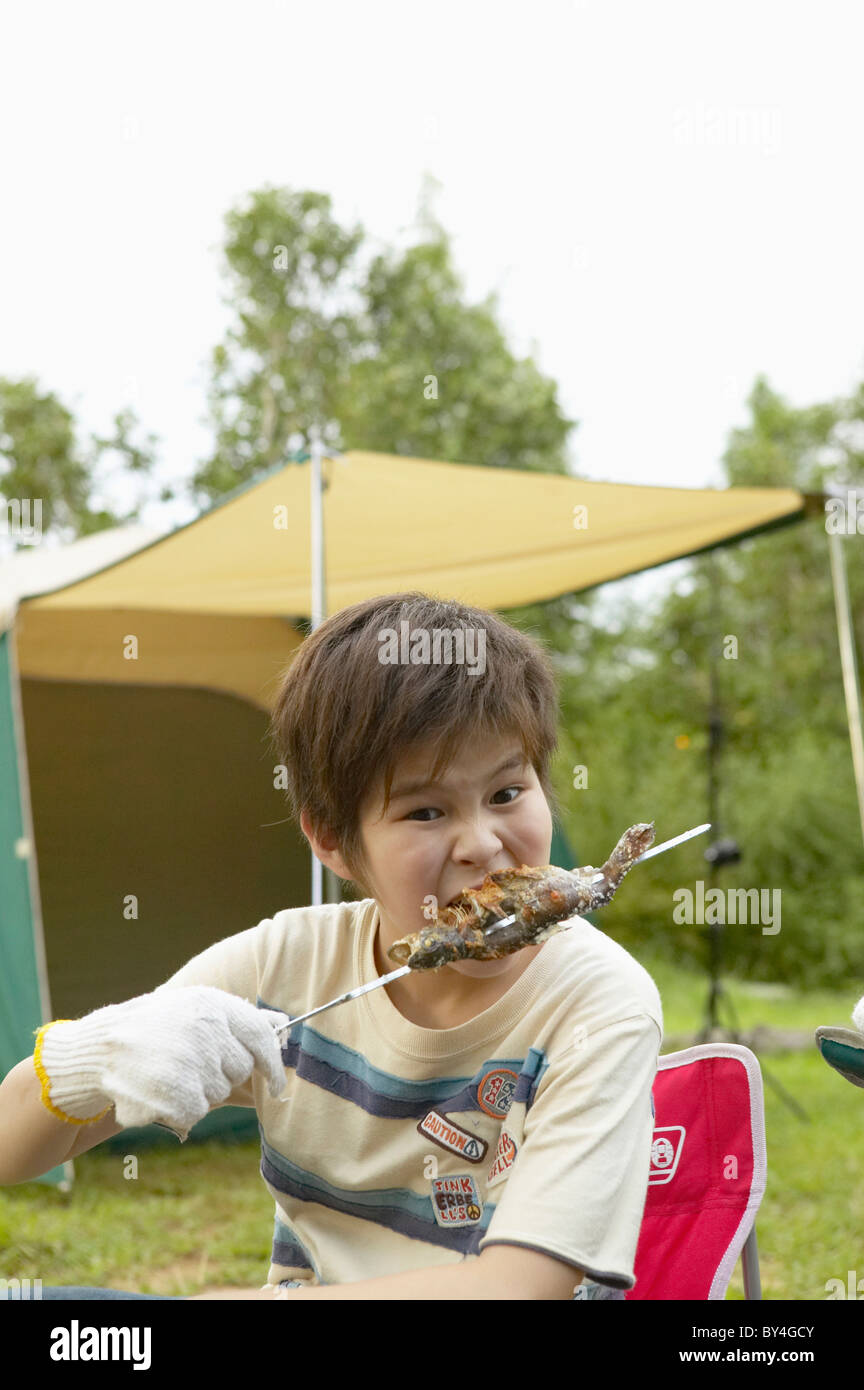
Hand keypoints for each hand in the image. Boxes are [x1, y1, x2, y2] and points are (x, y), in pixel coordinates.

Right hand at [36, 985, 289, 1138]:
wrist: (98, 1049)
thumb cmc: (153, 1028)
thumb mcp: (194, 1010)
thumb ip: (240, 1019)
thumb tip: (284, 1025)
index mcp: (212, 1005)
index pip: (260, 1035)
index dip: (272, 1062)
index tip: (277, 1082)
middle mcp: (205, 1030)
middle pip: (240, 1070)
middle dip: (220, 1074)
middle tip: (186, 1063)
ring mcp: (191, 1063)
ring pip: (217, 1094)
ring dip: (196, 1092)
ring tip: (166, 1073)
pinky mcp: (176, 1095)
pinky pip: (196, 1113)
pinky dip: (179, 1110)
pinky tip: (157, 1092)